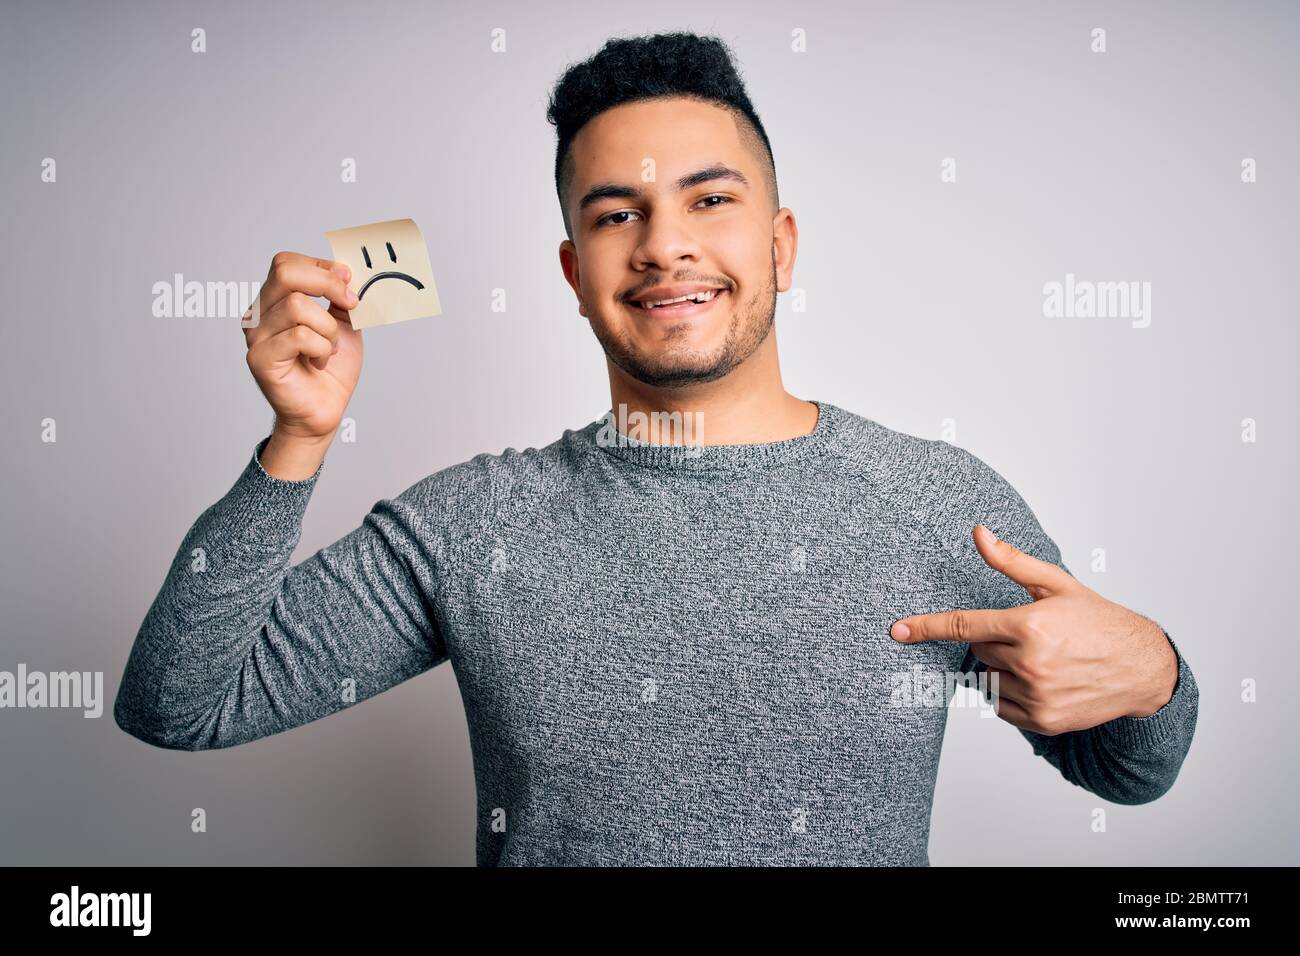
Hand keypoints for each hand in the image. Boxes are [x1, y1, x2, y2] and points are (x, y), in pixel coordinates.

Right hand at [243, 251, 363, 442]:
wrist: (324, 410)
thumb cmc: (330, 369)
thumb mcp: (343, 324)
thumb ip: (339, 298)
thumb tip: (344, 273)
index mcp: (274, 301)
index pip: (287, 263)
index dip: (322, 267)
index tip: (348, 281)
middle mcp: (258, 314)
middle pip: (286, 273)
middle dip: (327, 284)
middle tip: (350, 304)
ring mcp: (256, 336)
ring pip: (298, 306)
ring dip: (327, 329)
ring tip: (328, 348)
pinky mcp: (260, 358)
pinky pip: (299, 336)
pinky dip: (321, 349)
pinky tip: (318, 362)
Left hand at [890, 524, 1178, 734]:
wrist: (1142, 667)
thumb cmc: (1097, 620)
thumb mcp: (1056, 584)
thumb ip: (1011, 561)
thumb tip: (978, 533)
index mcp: (1030, 626)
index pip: (964, 626)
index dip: (927, 627)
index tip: (897, 630)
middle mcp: (1031, 664)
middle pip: (978, 652)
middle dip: (994, 641)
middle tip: (1029, 636)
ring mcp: (1037, 697)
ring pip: (987, 680)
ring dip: (1001, 669)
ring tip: (1040, 660)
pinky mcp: (1043, 721)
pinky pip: (1000, 706)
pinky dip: (1010, 694)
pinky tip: (1040, 681)